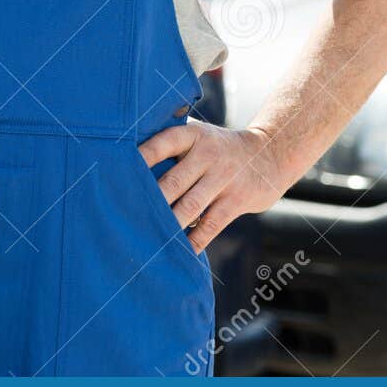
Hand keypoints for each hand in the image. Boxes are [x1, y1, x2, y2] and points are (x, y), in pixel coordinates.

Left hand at [137, 122, 288, 254]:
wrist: (271, 154)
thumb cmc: (218, 148)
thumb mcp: (199, 135)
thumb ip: (170, 142)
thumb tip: (125, 158)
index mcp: (192, 135)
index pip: (161, 144)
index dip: (139, 159)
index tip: (115, 173)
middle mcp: (208, 154)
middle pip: (172, 182)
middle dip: (149, 201)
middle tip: (124, 215)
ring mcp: (224, 178)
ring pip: (189, 207)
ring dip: (167, 224)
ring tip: (146, 236)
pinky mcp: (237, 201)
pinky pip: (211, 226)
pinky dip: (193, 241)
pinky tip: (178, 252)